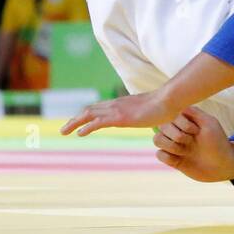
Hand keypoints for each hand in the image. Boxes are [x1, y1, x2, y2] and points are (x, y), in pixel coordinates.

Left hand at [60, 89, 177, 136]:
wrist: (170, 99)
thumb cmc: (165, 105)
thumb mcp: (152, 111)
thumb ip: (146, 113)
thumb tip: (151, 117)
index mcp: (122, 103)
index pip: (99, 108)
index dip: (87, 115)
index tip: (78, 123)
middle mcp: (116, 105)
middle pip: (90, 110)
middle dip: (75, 119)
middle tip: (64, 129)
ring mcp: (117, 110)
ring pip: (89, 114)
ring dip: (75, 123)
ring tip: (64, 132)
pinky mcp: (120, 118)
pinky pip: (98, 122)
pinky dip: (87, 127)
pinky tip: (79, 134)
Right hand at [152, 107, 233, 181]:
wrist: (222, 165)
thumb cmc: (218, 142)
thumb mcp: (209, 123)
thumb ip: (193, 112)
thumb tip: (176, 103)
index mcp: (186, 121)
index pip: (170, 114)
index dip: (181, 123)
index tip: (196, 130)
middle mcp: (178, 131)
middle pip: (161, 127)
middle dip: (176, 135)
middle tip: (191, 141)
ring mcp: (174, 145)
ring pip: (157, 139)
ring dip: (170, 145)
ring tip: (184, 151)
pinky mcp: (172, 159)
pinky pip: (159, 154)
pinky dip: (168, 156)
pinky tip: (180, 159)